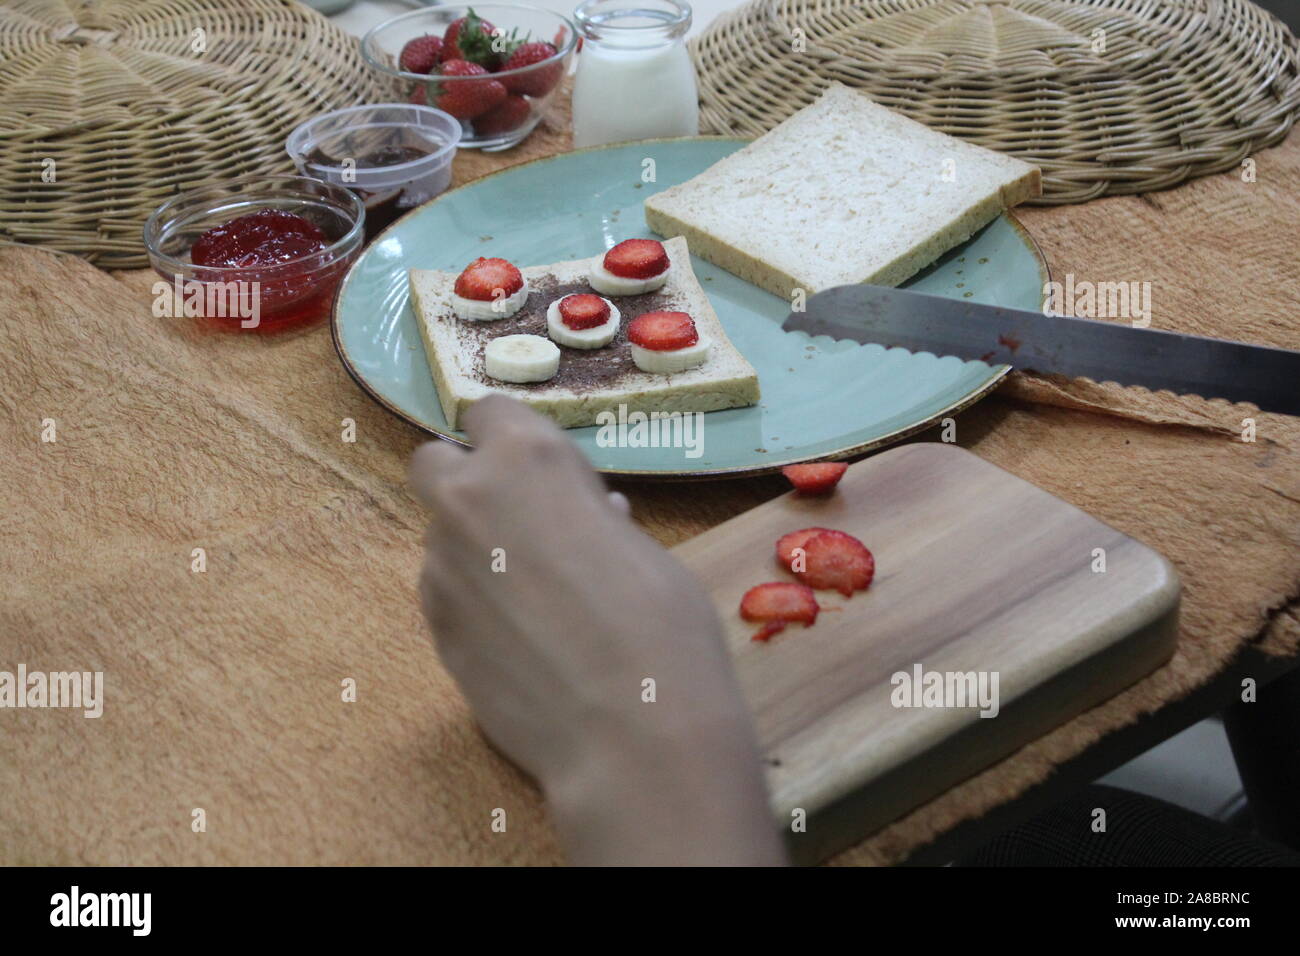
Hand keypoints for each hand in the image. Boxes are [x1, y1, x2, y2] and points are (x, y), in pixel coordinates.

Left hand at [410, 395, 784, 865]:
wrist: (631, 732)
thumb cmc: (663, 626)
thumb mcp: (642, 547)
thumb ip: (593, 517)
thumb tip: (589, 514)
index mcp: (528, 458)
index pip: (488, 412)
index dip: (512, 438)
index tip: (540, 469)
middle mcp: (469, 498)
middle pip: (434, 462)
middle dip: (466, 479)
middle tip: (519, 520)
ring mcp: (440, 566)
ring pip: (441, 536)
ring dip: (474, 550)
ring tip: (535, 602)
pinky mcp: (433, 629)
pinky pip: (446, 595)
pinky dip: (472, 604)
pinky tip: (521, 643)